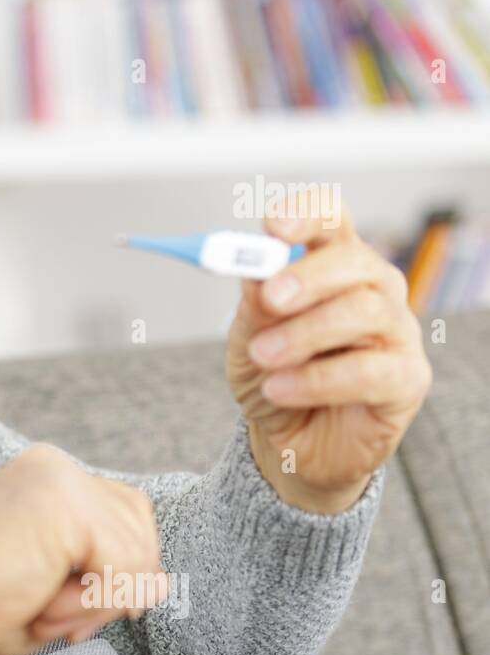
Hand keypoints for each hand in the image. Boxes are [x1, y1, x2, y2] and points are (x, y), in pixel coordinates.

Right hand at [0, 444, 163, 654]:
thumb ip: (106, 573)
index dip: (111, 575)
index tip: (53, 605)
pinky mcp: (67, 508)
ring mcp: (62, 481)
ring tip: (40, 610)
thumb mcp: (52, 583)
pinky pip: (126, 573)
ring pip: (139, 558)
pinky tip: (42, 608)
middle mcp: (56, 466)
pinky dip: (91, 608)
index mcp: (47, 475)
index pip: (127, 518)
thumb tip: (158, 582)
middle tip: (50, 617)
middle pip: (142, 531)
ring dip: (97, 604)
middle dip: (111, 590)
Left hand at [226, 197, 431, 513]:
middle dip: (308, 276)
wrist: (287, 440)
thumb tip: (254, 270)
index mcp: (330, 266)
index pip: (331, 220)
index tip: (272, 226)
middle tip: (269, 299)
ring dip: (304, 334)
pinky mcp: (405, 379)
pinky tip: (280, 389)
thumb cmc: (272, 376)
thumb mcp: (248, 339)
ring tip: (262, 357)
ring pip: (364, 312)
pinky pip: (371, 370)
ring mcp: (395, 332)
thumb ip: (254, 306)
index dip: (307, 215)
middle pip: (355, 260)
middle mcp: (372, 289)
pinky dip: (318, 379)